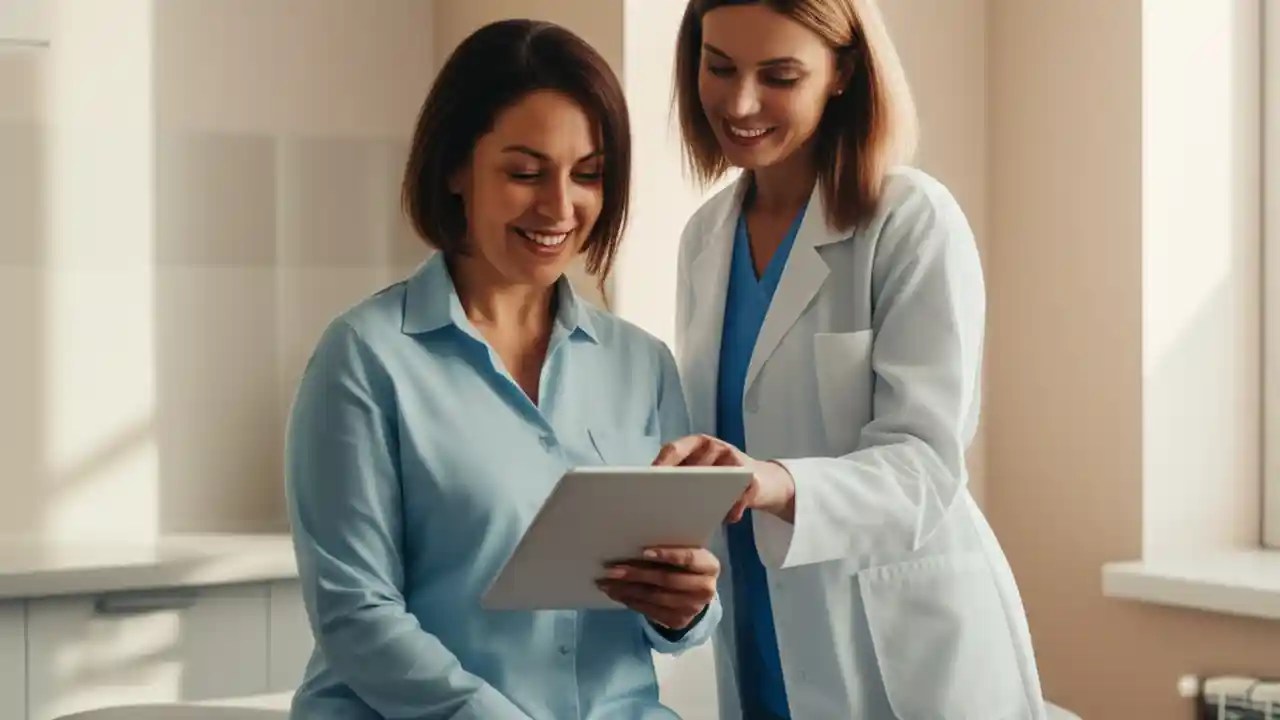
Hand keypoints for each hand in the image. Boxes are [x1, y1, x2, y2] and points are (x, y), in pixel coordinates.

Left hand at [595, 547, 718, 630]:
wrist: (697, 594)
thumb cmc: (686, 565)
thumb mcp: (688, 553)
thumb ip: (673, 548)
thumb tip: (634, 543)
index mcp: (709, 565)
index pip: (689, 558)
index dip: (667, 555)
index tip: (644, 551)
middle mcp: (705, 588)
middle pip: (667, 580)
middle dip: (637, 574)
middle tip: (612, 569)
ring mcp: (692, 608)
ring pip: (655, 597)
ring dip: (627, 590)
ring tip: (606, 582)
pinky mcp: (678, 621)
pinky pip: (649, 611)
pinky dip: (630, 601)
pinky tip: (616, 593)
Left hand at [653, 434, 795, 522]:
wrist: (761, 481)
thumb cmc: (720, 478)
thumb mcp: (698, 473)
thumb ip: (678, 477)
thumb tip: (646, 495)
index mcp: (696, 444)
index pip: (673, 450)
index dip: (660, 465)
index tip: (645, 483)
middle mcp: (714, 446)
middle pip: (694, 464)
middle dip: (680, 482)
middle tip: (664, 501)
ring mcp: (735, 458)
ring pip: (718, 477)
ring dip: (708, 496)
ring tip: (696, 513)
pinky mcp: (753, 476)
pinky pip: (740, 494)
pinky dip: (733, 507)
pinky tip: (728, 518)